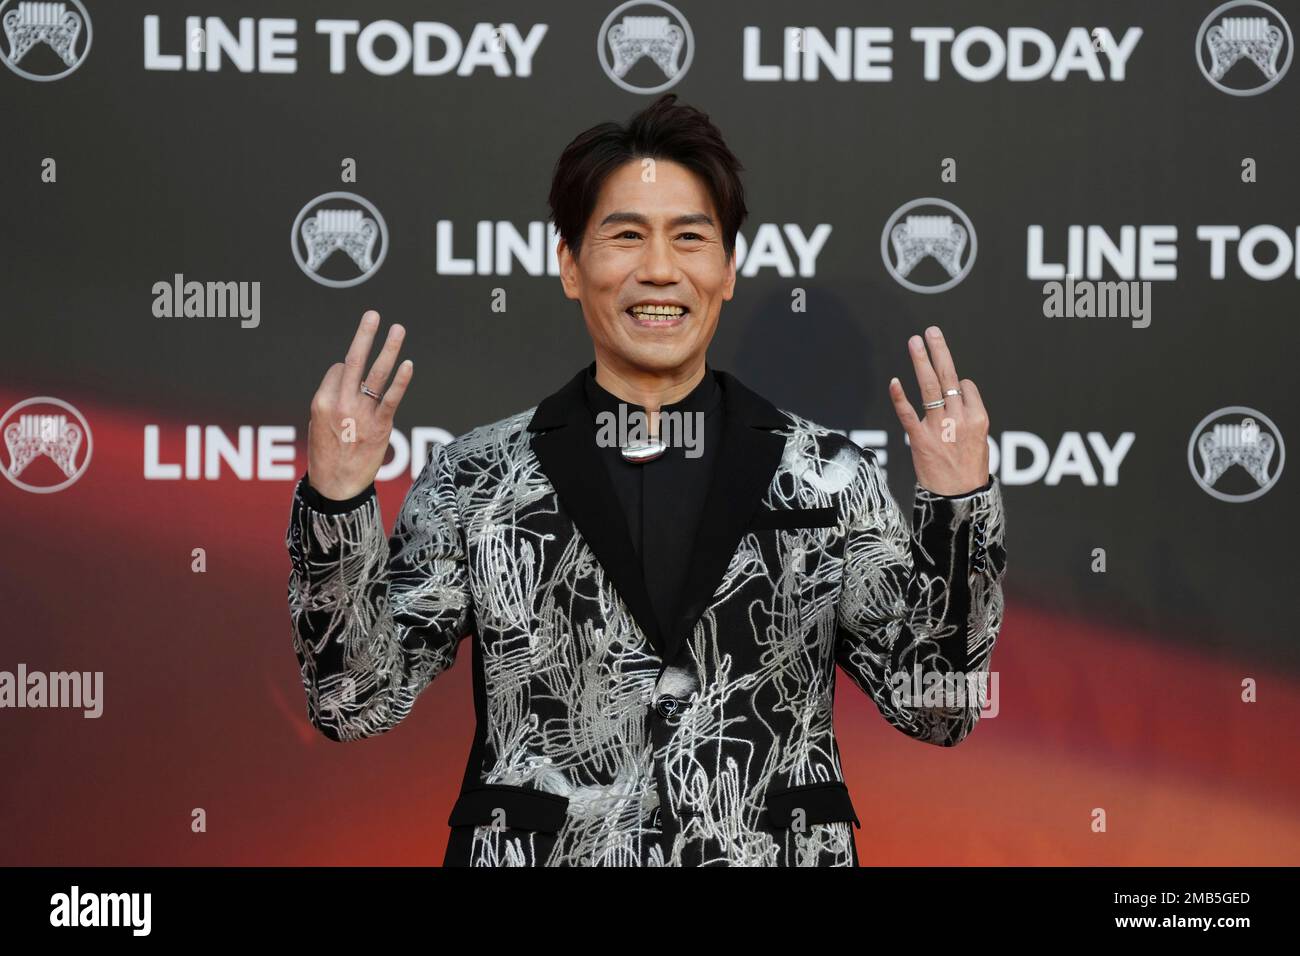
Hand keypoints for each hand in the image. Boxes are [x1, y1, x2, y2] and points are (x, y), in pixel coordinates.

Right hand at [306, 310, 412, 499]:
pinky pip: (392, 398)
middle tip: (374, 314)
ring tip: (398, 329)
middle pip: (354, 361)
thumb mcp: (317, 423)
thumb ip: (331, 398)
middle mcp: (340, 403)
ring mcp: (361, 414)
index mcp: (320, 400)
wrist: (337, 486)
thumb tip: (348, 374)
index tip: (351, 382)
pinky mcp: (381, 425)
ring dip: (389, 348)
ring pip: (376, 374)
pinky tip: (409, 365)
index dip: (347, 372)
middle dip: (364, 334)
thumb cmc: (327, 454)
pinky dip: (401, 380)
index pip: (340, 369)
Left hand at [888, 325, 990, 495]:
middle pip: (949, 376)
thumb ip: (970, 415)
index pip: (966, 386)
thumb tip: (958, 390)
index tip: (952, 390)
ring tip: (915, 342)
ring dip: (921, 361)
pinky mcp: (920, 439)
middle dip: (939, 351)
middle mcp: (961, 419)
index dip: (957, 385)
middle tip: (931, 331)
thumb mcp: (980, 441)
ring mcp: (940, 428)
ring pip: (930, 387)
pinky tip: (894, 381)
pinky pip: (908, 413)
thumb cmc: (969, 472)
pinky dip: (900, 396)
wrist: (959, 500)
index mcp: (980, 418)